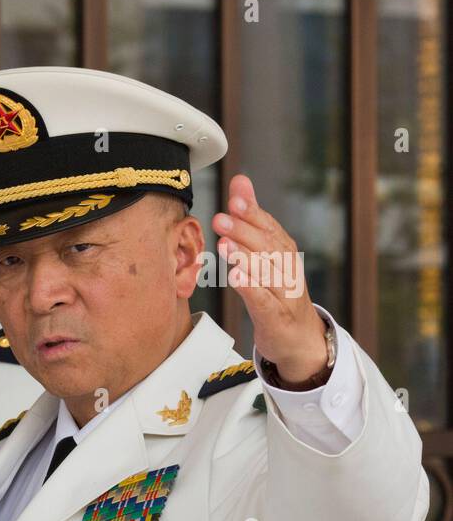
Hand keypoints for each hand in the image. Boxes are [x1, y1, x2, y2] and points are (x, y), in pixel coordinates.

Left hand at [213, 174, 326, 385]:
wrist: (300, 338)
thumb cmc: (277, 291)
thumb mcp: (266, 253)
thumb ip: (253, 219)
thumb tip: (240, 182)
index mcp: (283, 251)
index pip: (269, 227)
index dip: (253, 212)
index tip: (235, 196)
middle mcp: (287, 269)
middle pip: (267, 247)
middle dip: (244, 231)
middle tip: (221, 217)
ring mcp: (284, 294)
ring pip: (266, 272)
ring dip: (245, 256)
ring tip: (225, 243)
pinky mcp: (277, 317)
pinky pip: (264, 301)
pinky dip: (251, 289)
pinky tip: (237, 277)